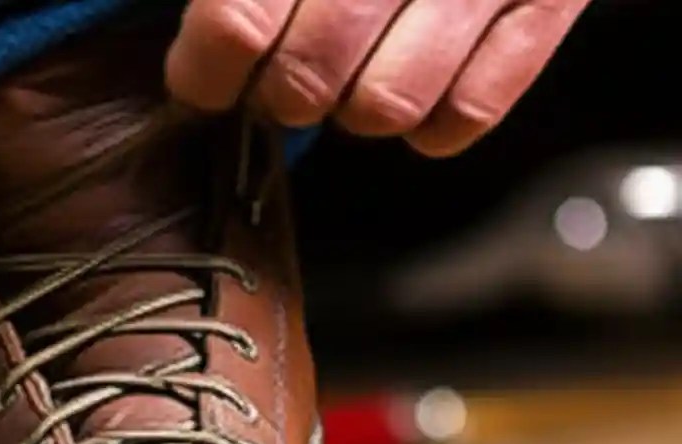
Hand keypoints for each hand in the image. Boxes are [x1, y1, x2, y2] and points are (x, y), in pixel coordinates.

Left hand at [166, 0, 590, 155]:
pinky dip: (433, 122)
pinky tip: (421, 80)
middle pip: (306, 79)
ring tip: (355, 72)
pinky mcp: (550, 1)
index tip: (203, 82)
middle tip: (283, 75)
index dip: (206, 71)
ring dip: (356, 108)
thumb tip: (210, 43)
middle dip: (280, 95)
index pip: (236, 25)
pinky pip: (468, 112)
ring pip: (385, 108)